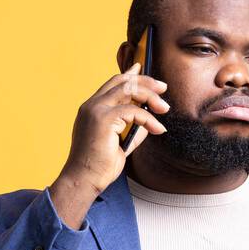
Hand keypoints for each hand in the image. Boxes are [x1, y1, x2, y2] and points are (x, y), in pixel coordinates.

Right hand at [56, 61, 169, 198]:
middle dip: (145, 81)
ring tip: (164, 109)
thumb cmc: (99, 167)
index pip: (112, 83)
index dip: (129, 75)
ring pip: (129, 90)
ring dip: (151, 97)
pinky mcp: (103, 119)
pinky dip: (149, 119)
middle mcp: (92, 105)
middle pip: (121, 81)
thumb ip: (133, 130)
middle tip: (163, 88)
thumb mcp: (120, 144)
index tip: (143, 69)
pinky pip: (133, 111)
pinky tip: (158, 129)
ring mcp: (96, 110)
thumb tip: (150, 122)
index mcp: (92, 109)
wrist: (84, 180)